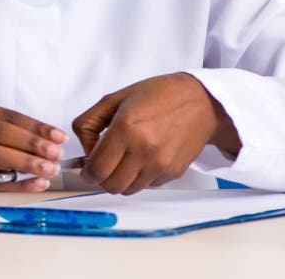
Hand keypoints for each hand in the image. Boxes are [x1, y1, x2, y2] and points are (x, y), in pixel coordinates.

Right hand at [0, 103, 65, 210]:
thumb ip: (2, 131)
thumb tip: (47, 139)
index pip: (5, 115)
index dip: (34, 125)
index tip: (57, 135)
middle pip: (0, 132)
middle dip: (32, 142)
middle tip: (56, 152)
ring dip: (26, 162)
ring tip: (49, 169)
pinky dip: (17, 183)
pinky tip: (36, 184)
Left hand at [72, 72, 240, 194]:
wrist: (199, 101)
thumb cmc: (159, 95)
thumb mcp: (116, 98)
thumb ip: (89, 123)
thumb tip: (85, 150)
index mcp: (126, 128)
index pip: (97, 169)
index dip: (87, 172)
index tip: (87, 167)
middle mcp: (144, 149)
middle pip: (110, 185)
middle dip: (102, 178)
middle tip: (104, 163)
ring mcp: (160, 164)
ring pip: (128, 189)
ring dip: (120, 179)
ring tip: (125, 159)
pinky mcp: (172, 173)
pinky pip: (147, 185)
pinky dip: (140, 177)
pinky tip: (143, 157)